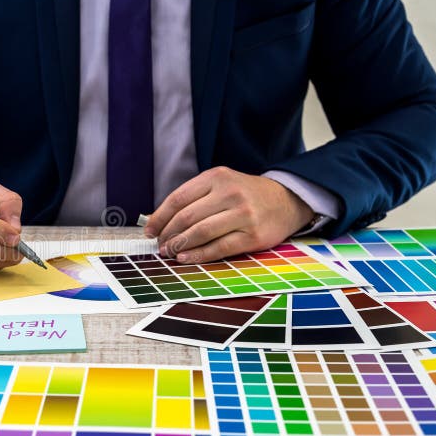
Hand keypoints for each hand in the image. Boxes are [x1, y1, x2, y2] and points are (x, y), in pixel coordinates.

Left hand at [145, 167, 313, 262]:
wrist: (286, 200)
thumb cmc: (244, 195)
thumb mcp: (220, 185)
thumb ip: (193, 198)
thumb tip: (160, 222)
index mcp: (216, 177)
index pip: (178, 199)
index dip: (160, 217)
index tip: (149, 231)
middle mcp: (229, 193)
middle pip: (187, 217)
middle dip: (168, 234)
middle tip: (160, 246)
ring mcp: (243, 214)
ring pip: (201, 233)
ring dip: (180, 246)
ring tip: (169, 253)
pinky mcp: (253, 236)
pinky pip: (219, 248)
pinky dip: (198, 255)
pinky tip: (185, 258)